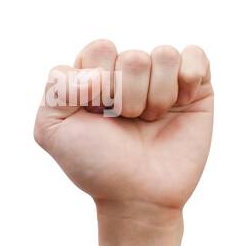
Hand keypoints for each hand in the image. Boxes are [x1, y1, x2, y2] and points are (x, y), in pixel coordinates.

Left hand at [34, 40, 212, 219]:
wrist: (136, 195)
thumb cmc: (94, 163)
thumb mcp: (51, 129)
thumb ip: (55, 89)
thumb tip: (97, 74)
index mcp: (93, 74)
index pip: (98, 50)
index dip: (97, 85)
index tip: (95, 114)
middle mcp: (126, 71)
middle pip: (131, 57)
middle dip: (126, 98)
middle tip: (124, 122)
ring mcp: (161, 77)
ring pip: (162, 56)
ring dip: (155, 98)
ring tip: (148, 121)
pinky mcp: (195, 85)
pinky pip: (194, 55)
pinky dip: (186, 82)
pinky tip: (178, 106)